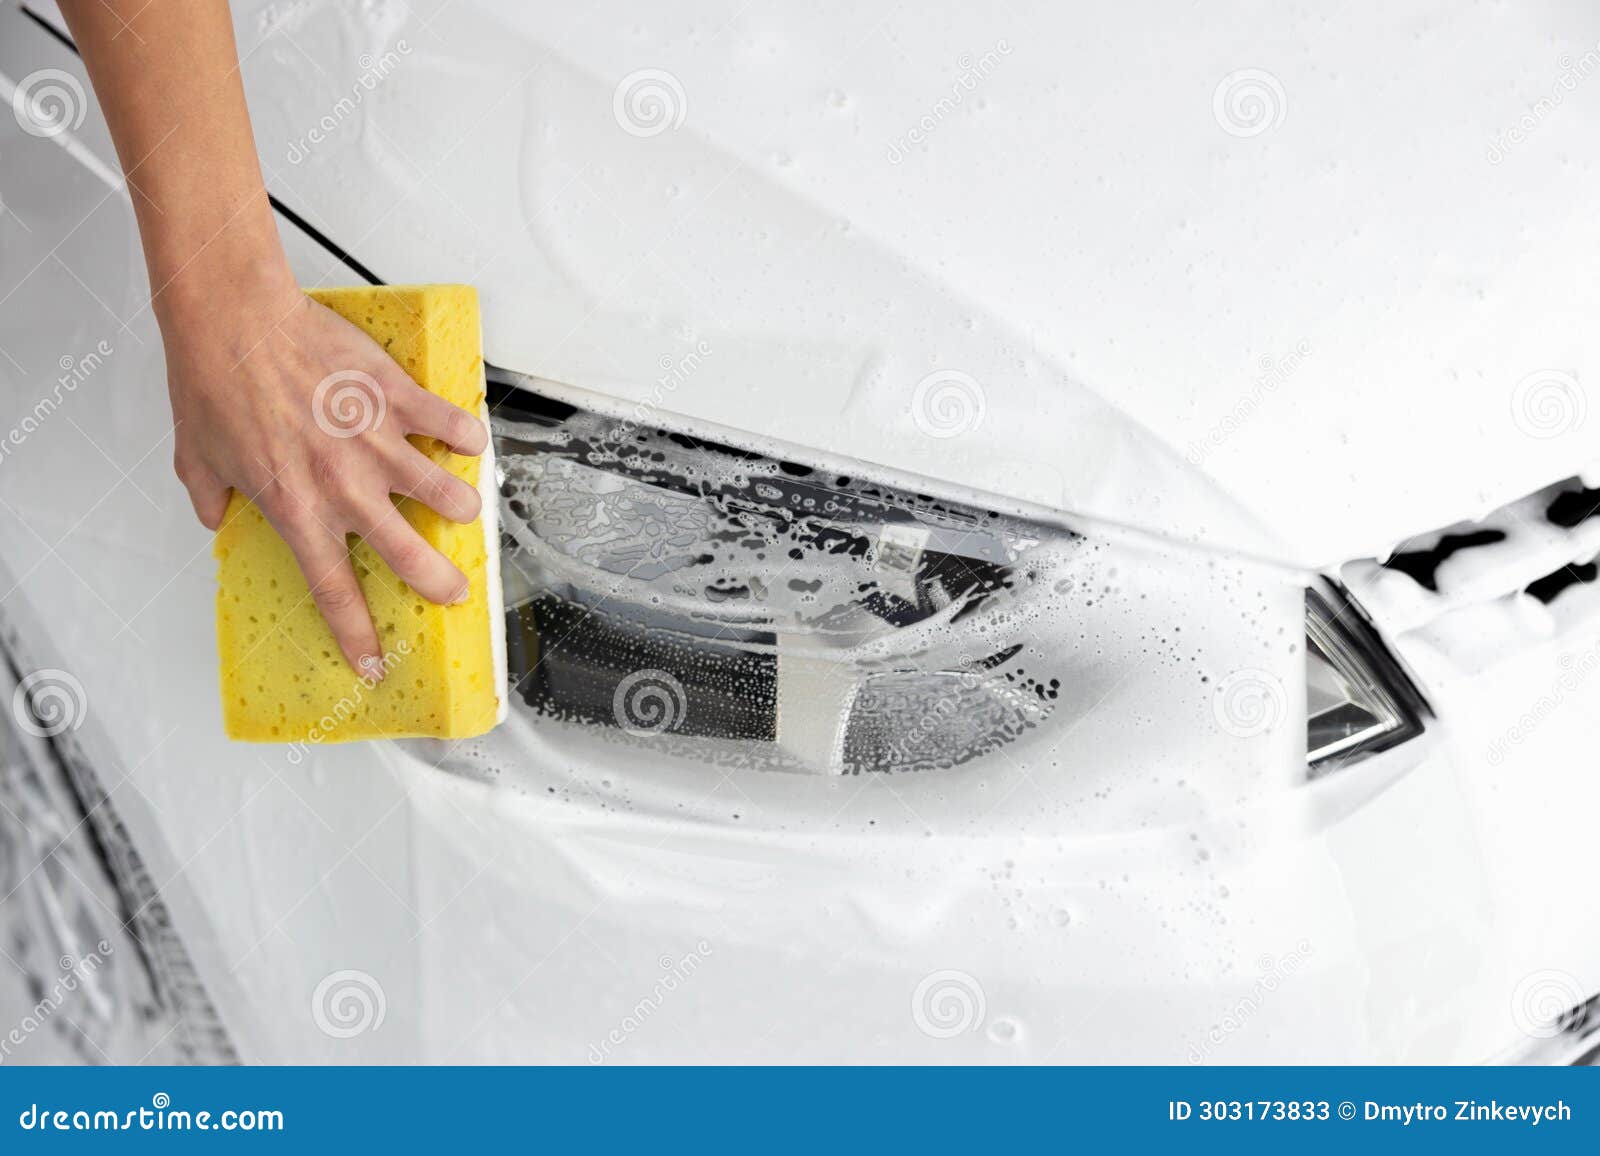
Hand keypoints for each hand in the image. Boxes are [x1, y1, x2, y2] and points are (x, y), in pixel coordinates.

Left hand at [160, 263, 487, 677]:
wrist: (235, 322)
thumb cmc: (213, 382)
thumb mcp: (196, 456)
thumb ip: (210, 497)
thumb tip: (214, 516)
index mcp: (297, 510)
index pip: (334, 591)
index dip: (358, 635)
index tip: (374, 663)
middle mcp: (345, 488)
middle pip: (409, 556)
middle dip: (440, 584)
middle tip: (454, 591)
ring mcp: (377, 443)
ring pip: (443, 492)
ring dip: (461, 507)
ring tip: (466, 510)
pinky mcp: (395, 399)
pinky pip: (448, 423)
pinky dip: (465, 434)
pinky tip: (470, 441)